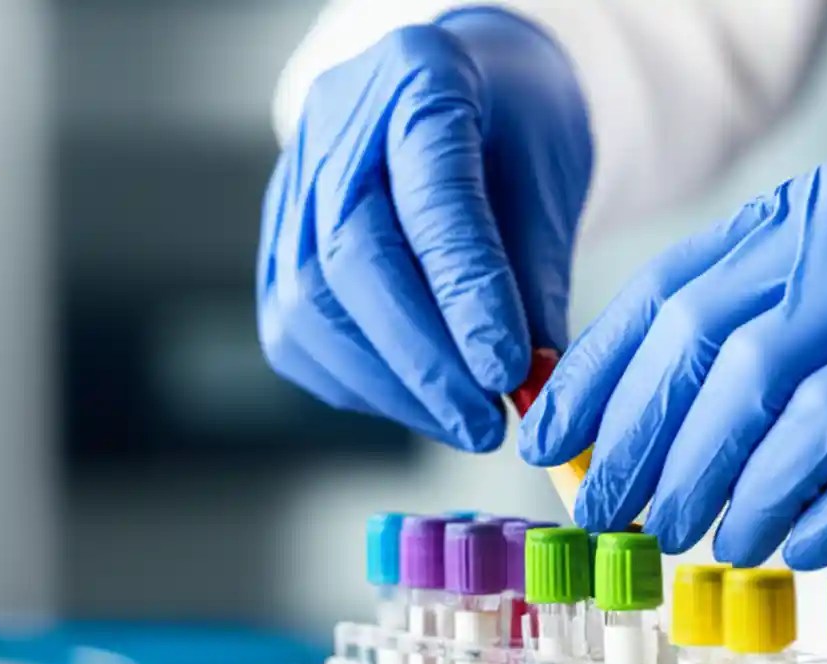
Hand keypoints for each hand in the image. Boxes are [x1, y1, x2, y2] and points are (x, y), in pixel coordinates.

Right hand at [257, 9, 590, 450]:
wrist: (463, 89)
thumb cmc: (517, 127)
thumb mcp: (551, 175)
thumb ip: (536, 275)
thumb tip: (530, 384)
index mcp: (420, 77)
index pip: (431, 198)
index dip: (465, 293)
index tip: (508, 372)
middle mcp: (337, 121)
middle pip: (348, 258)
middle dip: (421, 360)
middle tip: (486, 423)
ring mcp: (293, 180)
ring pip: (307, 305)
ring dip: (388, 385)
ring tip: (461, 420)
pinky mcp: (276, 237)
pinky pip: (294, 329)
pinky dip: (356, 382)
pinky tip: (413, 400)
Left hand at [519, 148, 826, 566]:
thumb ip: (768, 309)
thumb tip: (661, 406)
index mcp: (817, 210)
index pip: (674, 295)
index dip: (602, 374)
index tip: (551, 435)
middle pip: (722, 360)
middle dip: (648, 447)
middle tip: (611, 510)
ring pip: (798, 416)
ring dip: (731, 491)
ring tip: (693, 538)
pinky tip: (786, 545)